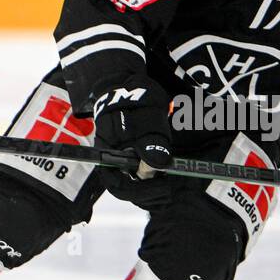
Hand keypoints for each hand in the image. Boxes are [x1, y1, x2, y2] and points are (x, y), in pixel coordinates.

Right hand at [92, 76, 173, 204]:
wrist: (129, 86)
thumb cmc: (134, 102)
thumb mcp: (146, 122)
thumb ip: (150, 145)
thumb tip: (156, 169)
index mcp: (109, 155)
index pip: (120, 187)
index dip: (143, 192)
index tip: (164, 187)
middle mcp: (113, 162)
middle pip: (129, 189)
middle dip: (151, 194)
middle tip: (170, 189)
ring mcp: (122, 160)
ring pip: (136, 183)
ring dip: (154, 188)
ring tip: (171, 185)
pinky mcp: (132, 157)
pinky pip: (141, 175)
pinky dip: (155, 179)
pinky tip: (168, 177)